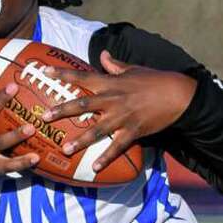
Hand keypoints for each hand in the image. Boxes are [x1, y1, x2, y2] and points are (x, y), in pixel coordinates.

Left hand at [44, 54, 194, 173]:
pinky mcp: (134, 131)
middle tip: (45, 116)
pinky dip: (106, 157)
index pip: (82, 76)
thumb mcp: (134, 69)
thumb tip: (103, 55)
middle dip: (62, 110)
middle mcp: (113, 100)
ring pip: (97, 129)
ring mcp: (123, 117)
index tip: (44, 71)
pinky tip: (95, 167)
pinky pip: (117, 146)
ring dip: (80, 140)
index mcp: (111, 83)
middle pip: (83, 105)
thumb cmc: (156, 80)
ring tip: (65, 148)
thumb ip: (115, 65)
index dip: (63, 73)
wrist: (178, 95)